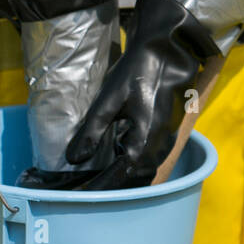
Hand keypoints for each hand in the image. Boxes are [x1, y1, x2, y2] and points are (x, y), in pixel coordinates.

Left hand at [65, 0, 219, 187]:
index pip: (121, 175)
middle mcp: (160, 143)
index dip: (101, 186)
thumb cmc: (137, 71)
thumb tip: (74, 160)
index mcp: (145, 138)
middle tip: (90, 190)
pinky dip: (137, 165)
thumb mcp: (109, 99)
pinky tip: (123, 160)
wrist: (167, 48)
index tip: (83, 195)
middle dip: (115, 187)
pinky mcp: (170, 130)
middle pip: (137, 178)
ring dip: (128, 178)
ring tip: (104, 180)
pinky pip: (153, 157)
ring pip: (148, 169)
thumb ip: (92, 131)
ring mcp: (169, 137)